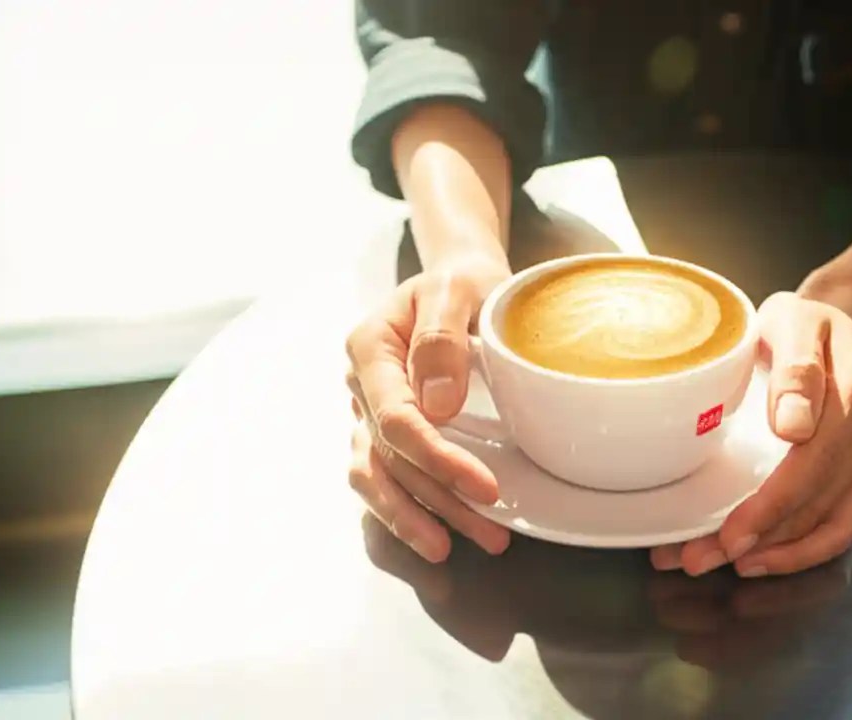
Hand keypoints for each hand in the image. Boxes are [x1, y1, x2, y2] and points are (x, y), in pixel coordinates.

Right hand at [345, 257, 513, 561]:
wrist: (460, 282)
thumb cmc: (461, 282)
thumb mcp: (457, 288)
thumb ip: (441, 336)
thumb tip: (438, 404)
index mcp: (370, 351)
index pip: (396, 420)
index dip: (438, 460)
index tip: (486, 488)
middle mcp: (361, 386)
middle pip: (389, 460)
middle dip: (438, 503)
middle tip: (490, 535)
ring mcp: (369, 412)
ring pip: (380, 479)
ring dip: (420, 519)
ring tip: (470, 545)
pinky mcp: (386, 431)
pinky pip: (387, 479)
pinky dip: (412, 509)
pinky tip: (446, 533)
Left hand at [651, 290, 851, 576]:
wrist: (844, 321)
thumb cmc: (807, 321)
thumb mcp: (794, 321)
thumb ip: (796, 370)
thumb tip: (793, 428)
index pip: (811, 464)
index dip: (769, 507)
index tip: (727, 534)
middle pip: (813, 502)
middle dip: (754, 539)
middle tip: (696, 559)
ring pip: (825, 523)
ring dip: (770, 554)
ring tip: (713, 563)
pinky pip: (841, 526)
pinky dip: (802, 551)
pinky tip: (761, 561)